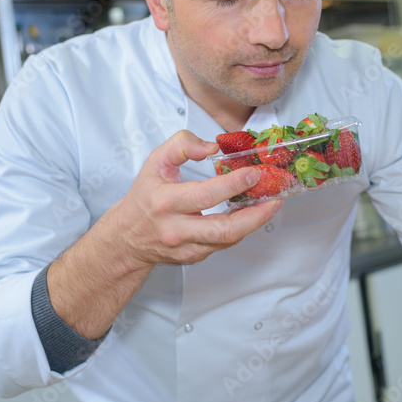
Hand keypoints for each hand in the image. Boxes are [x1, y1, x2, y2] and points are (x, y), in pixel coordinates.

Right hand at [111, 130, 281, 266]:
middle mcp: (176, 229)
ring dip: (253, 223)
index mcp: (165, 203)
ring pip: (227, 240)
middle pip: (224, 229)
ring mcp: (186, 247)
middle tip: (274, 199)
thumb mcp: (155, 162)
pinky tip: (250, 215)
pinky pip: (223, 243)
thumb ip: (181, 145)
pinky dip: (240, 229)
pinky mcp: (194, 257)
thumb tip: (211, 148)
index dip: (233, 184)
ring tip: (269, 205)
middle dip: (255, 215)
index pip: (204, 195)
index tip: (254, 173)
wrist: (127, 238)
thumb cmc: (144, 197)